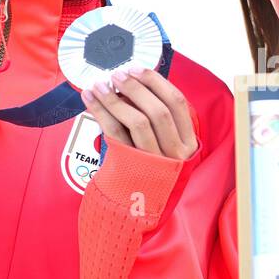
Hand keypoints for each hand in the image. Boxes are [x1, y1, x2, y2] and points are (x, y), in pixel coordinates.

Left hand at [81, 66, 197, 160]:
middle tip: (117, 74)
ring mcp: (154, 161)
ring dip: (115, 98)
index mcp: (188, 143)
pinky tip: (90, 99)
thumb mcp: (168, 148)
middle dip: (135, 87)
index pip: (177, 103)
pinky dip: (100, 111)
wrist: (139, 208)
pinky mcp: (132, 166)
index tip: (138, 69)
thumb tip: (136, 83)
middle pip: (158, 110)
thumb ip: (161, 122)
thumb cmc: (152, 171)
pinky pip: (115, 133)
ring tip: (100, 84)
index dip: (157, 82)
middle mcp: (175, 152)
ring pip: (137, 121)